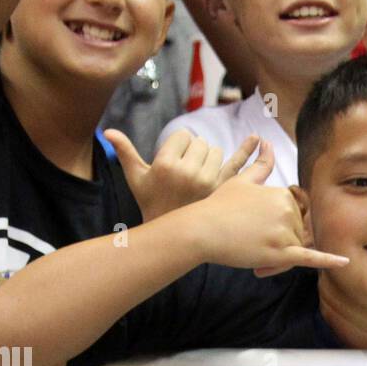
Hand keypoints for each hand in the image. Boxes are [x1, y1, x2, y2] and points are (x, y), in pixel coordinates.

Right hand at [106, 130, 259, 222]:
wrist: (172, 233)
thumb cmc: (151, 202)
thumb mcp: (136, 178)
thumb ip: (125, 152)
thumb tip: (107, 131)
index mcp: (167, 164)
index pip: (182, 136)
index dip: (177, 146)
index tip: (172, 164)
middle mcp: (190, 172)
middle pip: (200, 143)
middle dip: (193, 153)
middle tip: (184, 175)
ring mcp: (209, 182)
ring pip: (216, 152)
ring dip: (208, 159)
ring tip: (196, 179)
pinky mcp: (224, 191)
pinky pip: (239, 165)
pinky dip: (251, 153)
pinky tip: (259, 140)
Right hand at [191, 143, 348, 275]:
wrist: (202, 229)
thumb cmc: (219, 205)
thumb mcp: (242, 179)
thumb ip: (260, 164)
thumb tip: (266, 141)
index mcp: (283, 195)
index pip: (294, 217)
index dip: (277, 227)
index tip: (254, 228)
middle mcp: (288, 212)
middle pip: (296, 234)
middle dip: (280, 242)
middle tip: (252, 242)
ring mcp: (285, 233)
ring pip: (295, 251)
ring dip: (280, 258)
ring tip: (254, 254)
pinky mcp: (280, 253)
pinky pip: (310, 258)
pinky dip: (328, 261)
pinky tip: (345, 262)